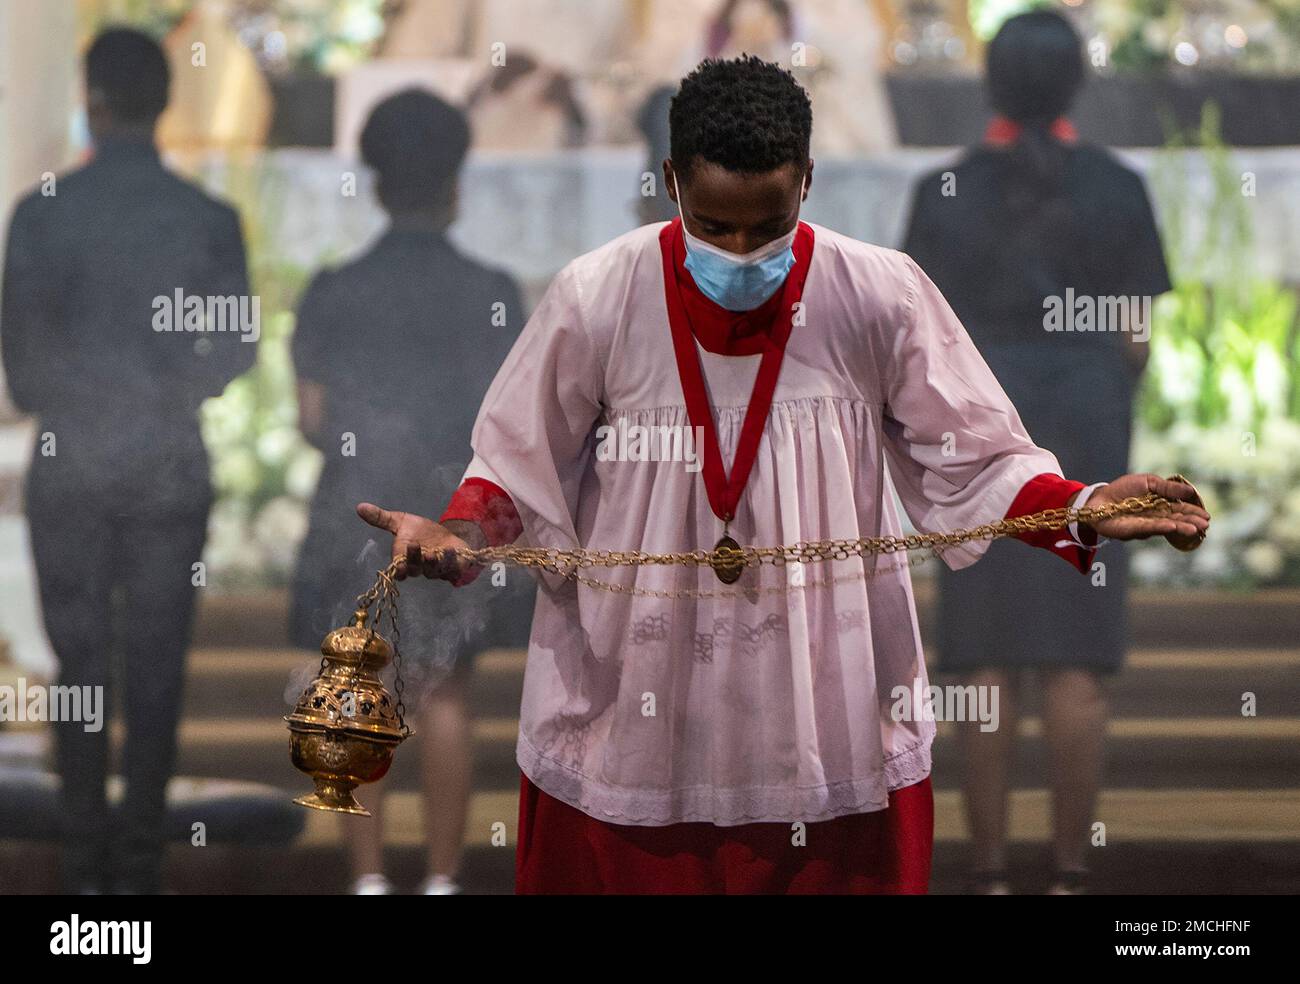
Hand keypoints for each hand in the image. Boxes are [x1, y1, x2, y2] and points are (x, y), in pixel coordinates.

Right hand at [356, 502, 474, 580]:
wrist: (446, 535)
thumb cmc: (421, 532)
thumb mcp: (401, 521)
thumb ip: (381, 518)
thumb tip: (359, 506)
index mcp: (406, 559)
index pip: (400, 570)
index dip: (399, 570)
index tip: (398, 566)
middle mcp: (421, 567)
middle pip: (416, 569)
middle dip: (414, 560)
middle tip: (414, 546)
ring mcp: (438, 568)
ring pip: (434, 571)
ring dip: (432, 563)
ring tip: (431, 553)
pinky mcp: (455, 566)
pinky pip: (454, 568)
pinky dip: (452, 560)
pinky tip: (451, 549)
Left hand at [1083, 474, 1209, 542]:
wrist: (1098, 498)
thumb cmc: (1123, 489)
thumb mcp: (1148, 482)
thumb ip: (1168, 488)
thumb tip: (1190, 491)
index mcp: (1160, 506)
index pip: (1180, 510)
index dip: (1192, 513)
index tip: (1206, 516)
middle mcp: (1155, 518)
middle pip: (1175, 520)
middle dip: (1190, 522)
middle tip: (1204, 524)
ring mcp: (1144, 526)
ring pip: (1164, 526)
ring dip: (1180, 527)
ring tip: (1194, 528)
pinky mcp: (1132, 531)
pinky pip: (1148, 528)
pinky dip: (1160, 526)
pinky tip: (1172, 526)